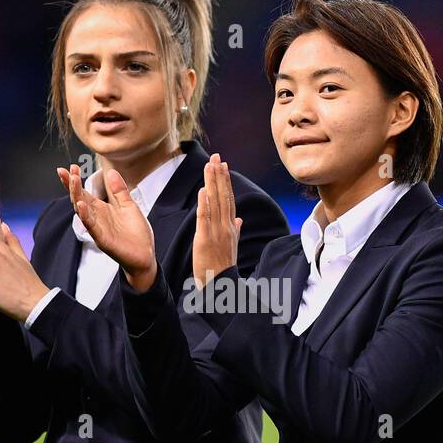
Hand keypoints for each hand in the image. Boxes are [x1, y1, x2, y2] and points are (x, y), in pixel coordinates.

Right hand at [61, 164, 157, 290]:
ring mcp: (98, 229)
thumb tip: (111, 172)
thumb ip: (119, 191)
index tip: (69, 166)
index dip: (75, 181)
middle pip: (79, 199)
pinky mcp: (103, 240)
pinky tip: (81, 205)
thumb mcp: (129, 206)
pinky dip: (86, 216)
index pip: (84, 192)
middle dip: (72, 184)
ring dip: (77, 196)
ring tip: (73, 180)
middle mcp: (96, 218)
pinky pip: (92, 227)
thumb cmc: (136, 233)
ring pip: (82, 211)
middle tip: (67, 170)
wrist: (145, 255)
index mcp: (101, 209)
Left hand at [193, 153, 241, 288]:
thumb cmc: (223, 266)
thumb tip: (238, 219)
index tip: (223, 165)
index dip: (225, 181)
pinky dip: (204, 204)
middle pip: (223, 196)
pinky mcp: (205, 239)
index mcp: (230, 226)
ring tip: (210, 166)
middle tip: (216, 157)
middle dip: (219, 175)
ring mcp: (216, 232)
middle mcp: (225, 226)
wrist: (221, 285)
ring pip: (215, 203)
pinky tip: (203, 191)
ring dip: (212, 183)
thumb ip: (235, 230)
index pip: (228, 199)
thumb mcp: (232, 246)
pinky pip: (205, 218)